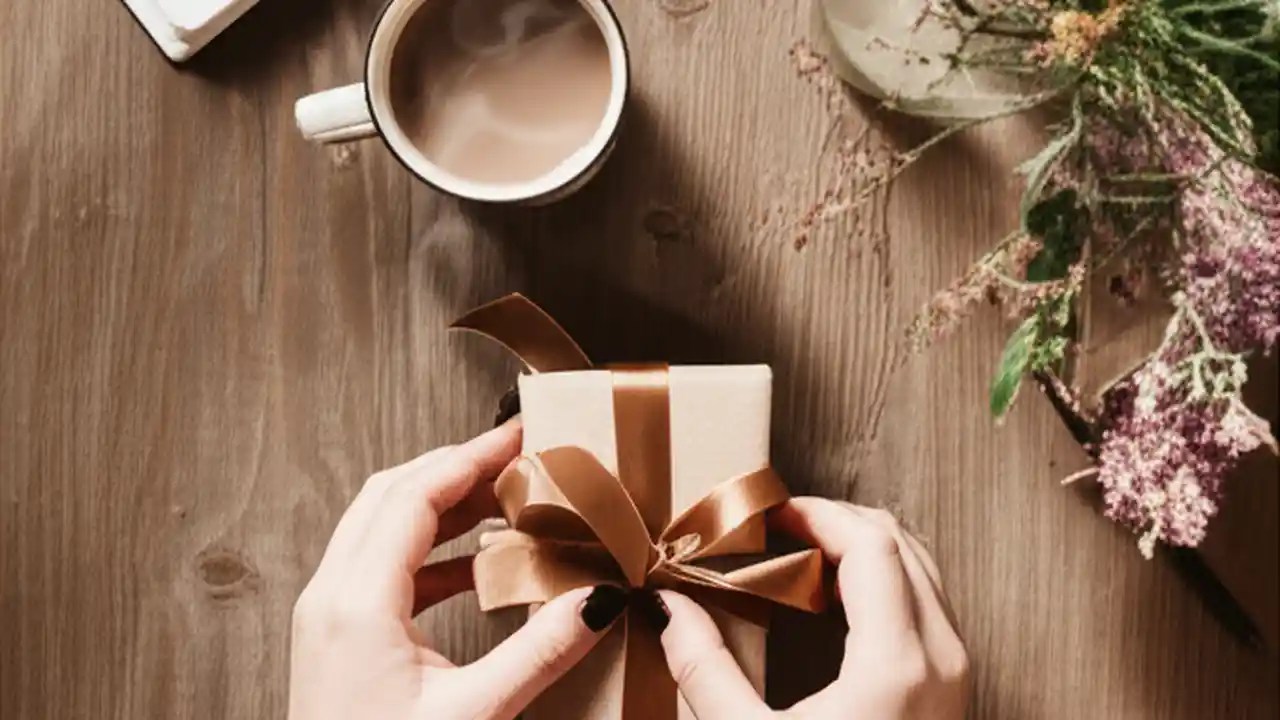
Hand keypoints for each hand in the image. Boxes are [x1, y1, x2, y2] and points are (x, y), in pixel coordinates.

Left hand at [288, 420, 628, 719]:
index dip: (470, 456)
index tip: (516, 434)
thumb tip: (595, 601)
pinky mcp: (336, 638)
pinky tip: (474, 567)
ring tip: (503, 502)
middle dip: (456, 468)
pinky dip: (429, 551)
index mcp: (355, 603)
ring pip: (381, 526)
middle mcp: (330, 598)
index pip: (415, 496)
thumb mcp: (473, 715)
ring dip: (441, 506)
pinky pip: (382, 566)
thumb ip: (539, 651)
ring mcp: (327, 617)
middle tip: (514, 456)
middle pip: (391, 495)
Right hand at [656, 499, 968, 718]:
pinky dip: (882, 584)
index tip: (770, 512)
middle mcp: (942, 659)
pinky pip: (926, 606)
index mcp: (897, 663)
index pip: (870, 543)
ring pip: (919, 570)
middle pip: (901, 543)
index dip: (818, 513)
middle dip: (838, 523)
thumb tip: (665, 609)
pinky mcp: (952, 694)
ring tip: (799, 560)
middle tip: (779, 530)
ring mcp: (956, 677)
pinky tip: (831, 604)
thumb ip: (702, 668)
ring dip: (862, 551)